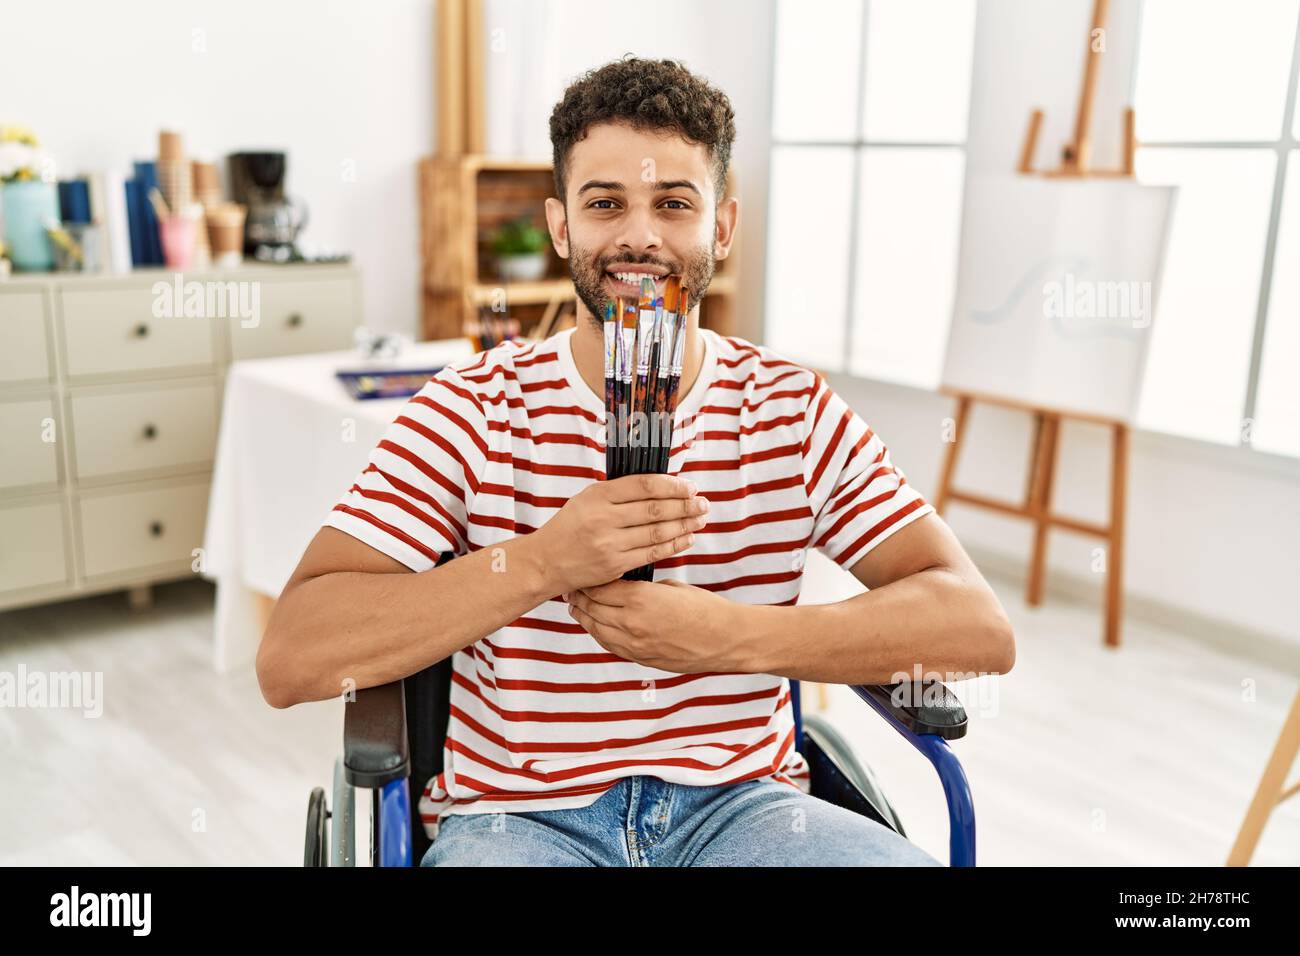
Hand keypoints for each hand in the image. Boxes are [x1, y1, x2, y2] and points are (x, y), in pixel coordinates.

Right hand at [531, 474, 709, 593]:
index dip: (672, 485)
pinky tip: (687, 538)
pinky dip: (673, 545)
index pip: (644, 486)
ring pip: (657, 532)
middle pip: (655, 509)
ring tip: (700, 518)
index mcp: (597, 496)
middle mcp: (604, 518)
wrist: (546, 562)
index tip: (689, 486)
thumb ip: (618, 492)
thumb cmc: (569, 527)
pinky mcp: (615, 565)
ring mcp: (610, 544)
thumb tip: (660, 485)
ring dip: (685, 525)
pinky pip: (652, 553)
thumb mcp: (587, 499)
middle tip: (703, 502)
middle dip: (685, 505)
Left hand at [563, 578, 755, 673]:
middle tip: (572, 588)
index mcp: (640, 599)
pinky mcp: (640, 658)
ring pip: (596, 629)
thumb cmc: (704, 608)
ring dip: (584, 616)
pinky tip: (596, 625)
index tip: (582, 574)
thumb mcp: (671, 587)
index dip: (588, 581)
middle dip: (580, 597)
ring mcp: (634, 645)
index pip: (600, 588)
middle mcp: (631, 623)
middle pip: (592, 609)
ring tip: (577, 606)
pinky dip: (598, 633)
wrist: (724, 639)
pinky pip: (609, 645)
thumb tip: (625, 586)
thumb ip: (643, 588)